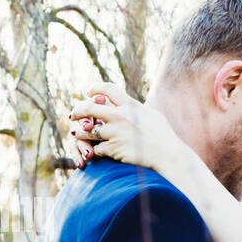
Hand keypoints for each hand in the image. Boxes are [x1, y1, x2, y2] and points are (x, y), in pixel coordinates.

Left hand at [66, 82, 182, 173]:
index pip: (107, 89)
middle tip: (73, 114)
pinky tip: (92, 151)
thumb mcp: (151, 114)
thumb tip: (128, 101)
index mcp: (130, 105)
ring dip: (80, 133)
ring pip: (88, 131)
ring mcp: (116, 133)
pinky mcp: (114, 148)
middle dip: (78, 110)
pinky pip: (96, 148)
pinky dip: (93, 150)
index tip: (88, 92)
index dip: (95, 88)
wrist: (167, 154)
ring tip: (75, 134)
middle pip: (90, 108)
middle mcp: (120, 116)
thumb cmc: (163, 134)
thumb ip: (136, 107)